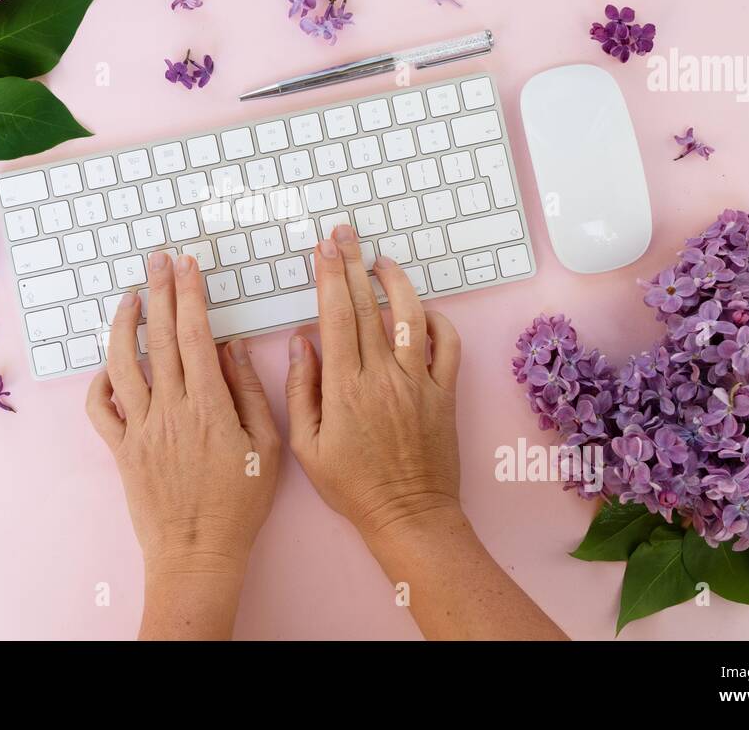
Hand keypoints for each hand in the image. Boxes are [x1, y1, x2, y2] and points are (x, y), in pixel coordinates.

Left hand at [85, 251, 279, 638]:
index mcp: (209, 407)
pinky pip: (99, 409)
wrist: (197, 555)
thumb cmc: (240, 505)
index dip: (189, 294)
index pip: (194, 335)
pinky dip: (98, 382)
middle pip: (158, 338)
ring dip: (123, 325)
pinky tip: (108, 366)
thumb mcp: (266, 448)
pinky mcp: (121, 449)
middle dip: (159, 292)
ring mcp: (140, 429)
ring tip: (129, 298)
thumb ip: (249, 394)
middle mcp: (170, 410)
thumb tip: (231, 348)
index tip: (187, 265)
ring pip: (122, 364)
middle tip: (157, 259)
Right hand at [286, 224, 462, 538]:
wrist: (409, 515)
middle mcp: (383, 376)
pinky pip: (448, 345)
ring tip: (382, 262)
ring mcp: (418, 383)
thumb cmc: (353, 486)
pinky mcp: (444, 394)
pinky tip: (422, 311)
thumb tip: (301, 342)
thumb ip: (300, 389)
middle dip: (353, 262)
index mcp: (345, 387)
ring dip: (396, 282)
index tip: (323, 247)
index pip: (336, 315)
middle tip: (344, 233)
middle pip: (368, 305)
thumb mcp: (306, 445)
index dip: (329, 275)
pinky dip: (437, 321)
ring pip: (411, 316)